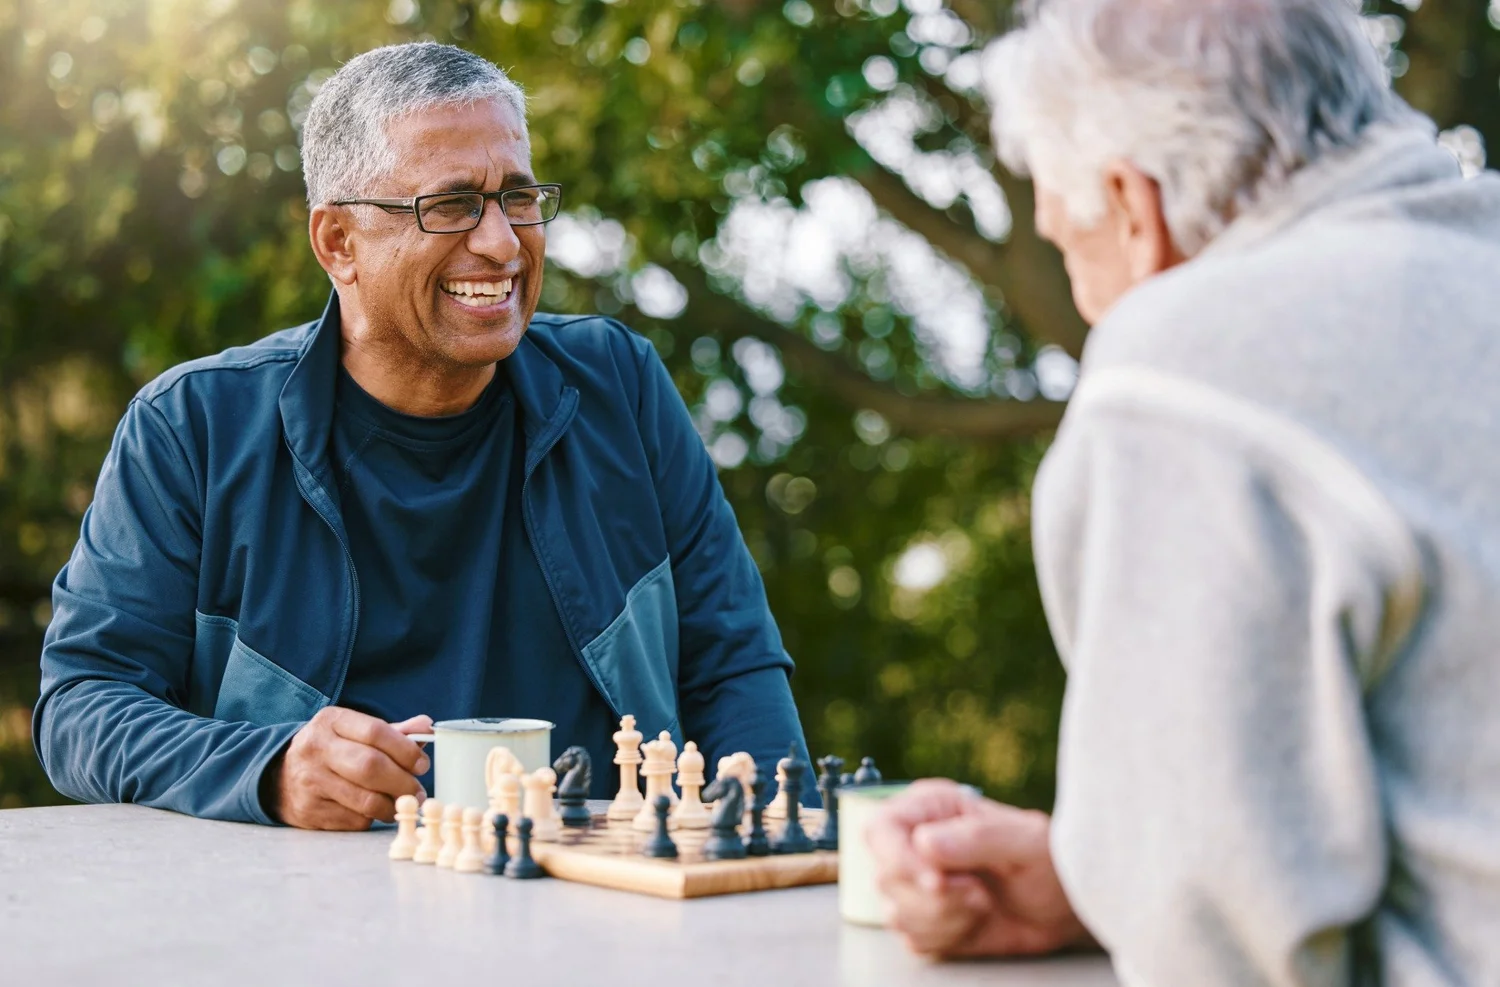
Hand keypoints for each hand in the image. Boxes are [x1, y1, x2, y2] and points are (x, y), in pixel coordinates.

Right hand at [262, 708, 431, 829]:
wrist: (279, 778)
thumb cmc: (330, 752)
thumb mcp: (354, 732)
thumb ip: (392, 732)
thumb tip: (427, 727)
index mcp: (331, 721)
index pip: (376, 732)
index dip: (406, 750)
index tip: (422, 765)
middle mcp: (316, 748)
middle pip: (371, 767)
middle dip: (403, 782)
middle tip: (417, 792)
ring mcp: (310, 781)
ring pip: (365, 799)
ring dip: (392, 805)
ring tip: (403, 804)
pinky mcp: (309, 811)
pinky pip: (354, 819)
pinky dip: (372, 818)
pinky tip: (376, 811)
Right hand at [865, 779, 1093, 957]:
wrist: (1067, 907)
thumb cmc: (1051, 861)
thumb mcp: (1027, 841)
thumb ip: (977, 837)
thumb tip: (924, 842)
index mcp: (930, 808)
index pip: (881, 829)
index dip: (899, 859)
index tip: (938, 884)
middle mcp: (914, 843)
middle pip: (886, 876)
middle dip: (936, 898)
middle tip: (980, 894)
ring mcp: (916, 883)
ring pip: (896, 913)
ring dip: (945, 919)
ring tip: (982, 904)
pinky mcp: (924, 919)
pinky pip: (913, 940)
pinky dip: (947, 939)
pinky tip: (974, 923)